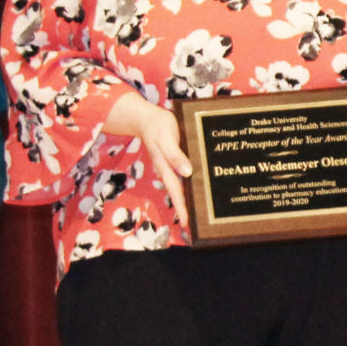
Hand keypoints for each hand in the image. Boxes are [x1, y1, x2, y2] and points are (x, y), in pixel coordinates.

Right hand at [102, 92, 191, 222]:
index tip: (187, 223)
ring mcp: (171, 167)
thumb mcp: (166, 137)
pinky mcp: (175, 161)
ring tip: (199, 214)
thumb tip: (187, 172)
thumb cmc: (158, 126)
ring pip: (181, 187)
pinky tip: (199, 189)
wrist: (147, 118)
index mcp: (166, 167)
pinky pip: (183, 177)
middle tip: (195, 227)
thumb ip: (175, 154)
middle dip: (186, 210)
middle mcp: (169, 170)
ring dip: (189, 200)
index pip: (176, 191)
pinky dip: (190, 185)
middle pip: (179, 194)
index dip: (182, 208)